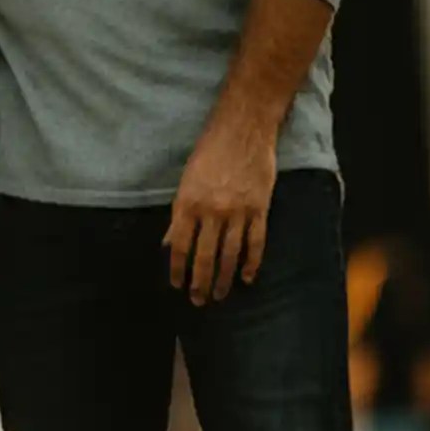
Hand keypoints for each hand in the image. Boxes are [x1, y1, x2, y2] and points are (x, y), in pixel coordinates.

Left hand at [163, 117, 276, 304]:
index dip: (178, 269)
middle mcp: (212, 211)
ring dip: (224, 278)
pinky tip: (247, 278)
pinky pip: (256, 242)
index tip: (177, 285)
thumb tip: (169, 243)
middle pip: (205, 256)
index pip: (180, 246)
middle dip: (200, 282)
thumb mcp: (186, 181)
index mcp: (188, 203)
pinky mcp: (260, 208)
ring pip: (230, 254)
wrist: (243, 129)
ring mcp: (238, 211)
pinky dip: (252, 263)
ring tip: (219, 295)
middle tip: (198, 301)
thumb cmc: (209, 151)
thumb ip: (179, 215)